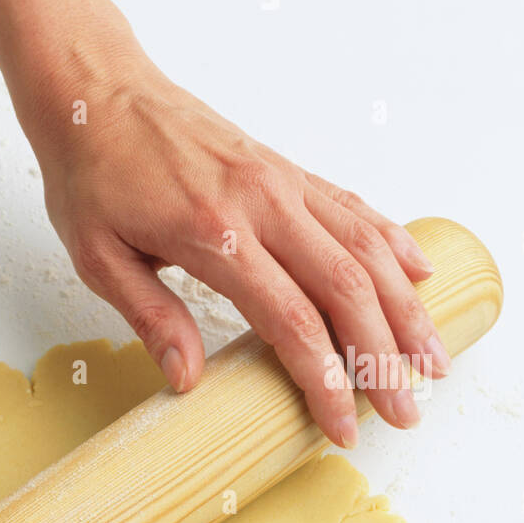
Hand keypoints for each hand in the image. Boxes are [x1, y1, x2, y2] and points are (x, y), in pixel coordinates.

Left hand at [32, 55, 447, 446]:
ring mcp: (282, 182)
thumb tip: (187, 381)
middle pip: (346, 289)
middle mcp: (263, 204)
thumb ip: (150, 318)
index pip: (292, 321)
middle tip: (404, 412)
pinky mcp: (286, 170)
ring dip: (405, 308)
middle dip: (382, 358)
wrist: (100, 96)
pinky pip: (353, 209)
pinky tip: (419, 275)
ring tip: (430, 359)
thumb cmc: (92, 177)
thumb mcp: (99, 258)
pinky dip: (392, 243)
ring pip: (365, 248)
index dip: (326, 379)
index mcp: (215, 236)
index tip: (342, 426)